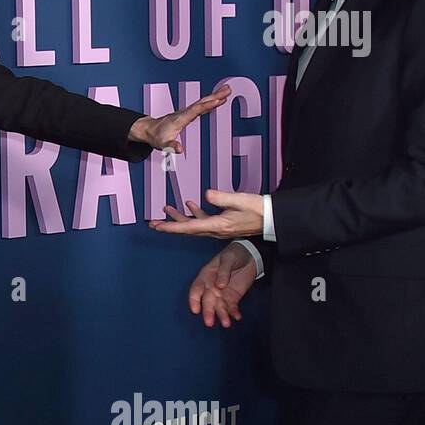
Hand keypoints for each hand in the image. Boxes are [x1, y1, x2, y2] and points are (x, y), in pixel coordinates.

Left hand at [127, 84, 231, 153]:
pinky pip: (201, 106)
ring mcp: (186, 112)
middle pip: (202, 102)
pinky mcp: (187, 113)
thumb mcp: (162, 144)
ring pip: (202, 102)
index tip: (218, 99)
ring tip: (227, 90)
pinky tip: (218, 100)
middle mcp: (184, 113)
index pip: (195, 110)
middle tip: (228, 89)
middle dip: (215, 96)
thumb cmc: (156, 137)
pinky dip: (210, 102)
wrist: (148, 129)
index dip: (207, 105)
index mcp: (180, 119)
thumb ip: (171, 146)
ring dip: (215, 96)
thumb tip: (180, 150)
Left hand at [148, 190, 263, 238]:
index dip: (172, 227)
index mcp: (217, 226)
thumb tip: (205, 194)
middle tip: (153, 223)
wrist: (272, 218)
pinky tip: (189, 204)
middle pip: (187, 229)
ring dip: (180, 218)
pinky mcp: (223, 224)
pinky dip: (195, 213)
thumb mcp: (239, 200)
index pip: (189, 228)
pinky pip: (204, 221)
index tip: (157, 227)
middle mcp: (215, 230)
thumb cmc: (258, 209)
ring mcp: (219, 228)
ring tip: (167, 209)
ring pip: (194, 225)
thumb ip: (221, 197)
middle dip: (169, 225)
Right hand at [188, 242, 256, 327]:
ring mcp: (222, 294)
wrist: (250, 256)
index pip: (196, 289)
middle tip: (209, 323)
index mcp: (206, 276)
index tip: (195, 310)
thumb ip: (223, 271)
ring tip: (226, 324)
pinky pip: (232, 307)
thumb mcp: (228, 259)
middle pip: (207, 301)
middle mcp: (211, 287)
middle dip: (208, 312)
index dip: (194, 300)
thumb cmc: (234, 254)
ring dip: (222, 316)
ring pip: (219, 307)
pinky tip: (237, 317)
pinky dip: (234, 313)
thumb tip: (219, 286)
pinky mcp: (233, 297)